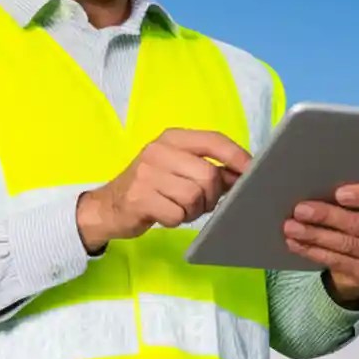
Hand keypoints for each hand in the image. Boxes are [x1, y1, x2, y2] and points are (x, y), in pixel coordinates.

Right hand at [76, 129, 251, 251]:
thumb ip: (209, 169)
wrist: (107, 207)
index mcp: (171, 138)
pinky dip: (176, 220)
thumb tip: (243, 175)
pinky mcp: (139, 198)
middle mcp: (158, 151)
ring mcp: (146, 174)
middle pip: (209, 174)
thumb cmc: (150, 187)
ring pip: (195, 196)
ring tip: (179, 208)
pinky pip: (177, 214)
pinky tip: (164, 215)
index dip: (238, 157)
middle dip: (211, 196)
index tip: (251, 173)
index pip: (214, 140)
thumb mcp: (177, 170)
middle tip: (199, 203)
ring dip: (193, 210)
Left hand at [283, 183, 358, 306]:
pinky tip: (294, 242)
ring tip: (290, 226)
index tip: (339, 193)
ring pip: (346, 244)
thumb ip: (358, 193)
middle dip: (328, 216)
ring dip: (314, 234)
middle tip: (300, 209)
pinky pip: (337, 261)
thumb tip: (324, 174)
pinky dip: (312, 251)